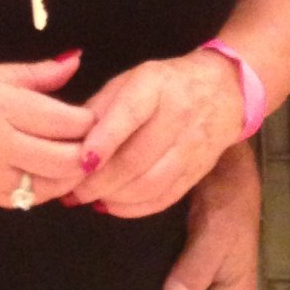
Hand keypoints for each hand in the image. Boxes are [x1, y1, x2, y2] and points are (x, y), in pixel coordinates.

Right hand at [0, 53, 87, 207]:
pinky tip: (44, 174)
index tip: (91, 113)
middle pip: (67, 160)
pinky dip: (44, 190)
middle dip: (88, 151)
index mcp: (0, 105)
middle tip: (91, 140)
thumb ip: (33, 74)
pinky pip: (27, 201)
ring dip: (70, 175)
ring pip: (52, 187)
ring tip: (73, 158)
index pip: (67, 121)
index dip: (90, 120)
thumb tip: (73, 62)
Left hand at [68, 48, 241, 216]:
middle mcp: (177, 115)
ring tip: (90, 199)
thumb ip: (99, 109)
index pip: (129, 114)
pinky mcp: (198, 171)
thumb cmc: (162, 85)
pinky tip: (113, 205)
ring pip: (152, 182)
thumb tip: (67, 142)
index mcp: (154, 86)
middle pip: (138, 158)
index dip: (104, 140)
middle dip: (101, 180)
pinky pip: (166, 196)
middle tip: (73, 190)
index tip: (81, 161)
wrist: (222, 90)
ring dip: (116, 197)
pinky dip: (136, 207)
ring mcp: (192, 147)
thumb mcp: (128, 81)